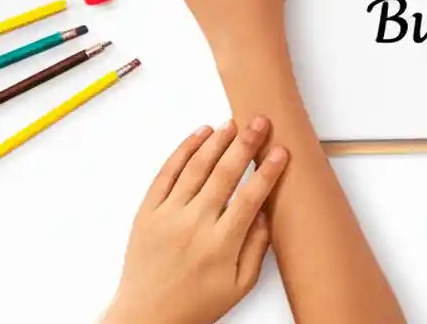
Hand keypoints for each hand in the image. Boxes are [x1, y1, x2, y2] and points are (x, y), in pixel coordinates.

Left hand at [105, 119, 289, 323]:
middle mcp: (193, 226)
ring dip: (216, 141)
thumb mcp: (238, 286)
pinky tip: (199, 135)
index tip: (280, 152)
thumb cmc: (194, 304)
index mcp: (220, 245)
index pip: (249, 198)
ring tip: (233, 123)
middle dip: (245, 144)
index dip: (267, 172)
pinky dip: (183, 151)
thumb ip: (256, 248)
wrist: (146, 316)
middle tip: (260, 123)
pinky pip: (166, 173)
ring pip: (195, 168)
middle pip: (224, 174)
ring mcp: (167, 216)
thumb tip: (265, 214)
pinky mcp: (147, 212)